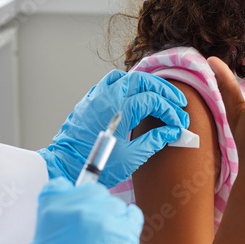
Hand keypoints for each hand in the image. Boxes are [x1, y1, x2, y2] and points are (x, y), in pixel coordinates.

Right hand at [19, 177, 142, 243]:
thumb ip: (53, 229)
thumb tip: (64, 228)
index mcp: (51, 208)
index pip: (60, 186)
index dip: (66, 198)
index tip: (70, 206)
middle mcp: (79, 207)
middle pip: (91, 193)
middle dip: (91, 209)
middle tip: (87, 232)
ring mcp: (104, 218)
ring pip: (113, 205)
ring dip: (109, 220)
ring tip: (103, 243)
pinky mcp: (125, 233)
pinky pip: (132, 215)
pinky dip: (128, 223)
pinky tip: (121, 234)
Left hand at [39, 70, 189, 187]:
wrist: (65, 166)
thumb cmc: (97, 166)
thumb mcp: (131, 158)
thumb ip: (154, 141)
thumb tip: (173, 131)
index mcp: (118, 110)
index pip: (152, 100)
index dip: (170, 110)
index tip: (179, 123)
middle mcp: (107, 97)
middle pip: (142, 80)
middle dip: (164, 90)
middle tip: (178, 103)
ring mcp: (96, 96)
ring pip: (125, 77)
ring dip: (145, 83)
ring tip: (159, 96)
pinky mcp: (90, 101)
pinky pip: (110, 83)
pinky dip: (126, 85)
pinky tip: (135, 97)